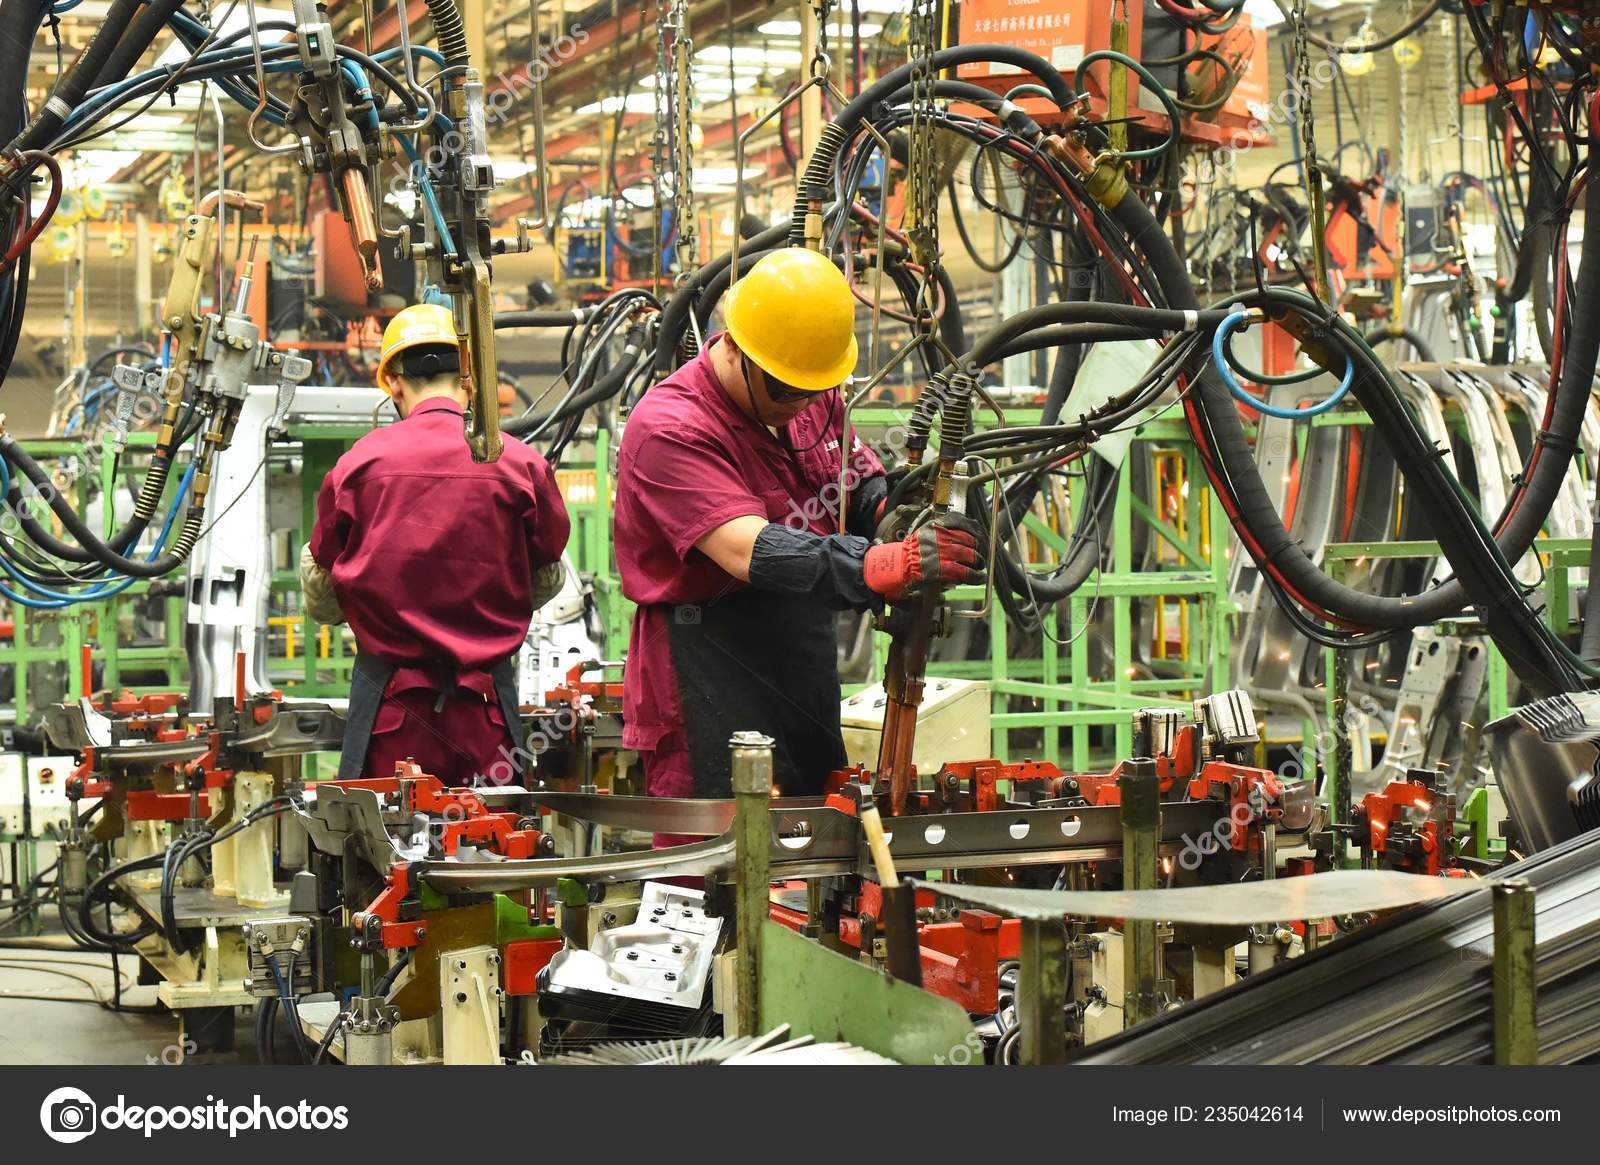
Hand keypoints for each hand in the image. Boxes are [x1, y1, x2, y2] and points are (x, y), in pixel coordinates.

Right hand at [863, 513, 987, 601]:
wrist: (899, 564)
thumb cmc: (912, 549)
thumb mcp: (927, 530)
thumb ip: (945, 527)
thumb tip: (968, 528)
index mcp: (938, 525)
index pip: (965, 522)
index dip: (977, 530)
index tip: (981, 535)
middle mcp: (942, 537)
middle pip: (971, 540)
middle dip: (980, 547)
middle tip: (981, 553)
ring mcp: (943, 553)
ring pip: (971, 555)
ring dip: (979, 561)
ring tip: (980, 565)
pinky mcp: (943, 569)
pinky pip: (966, 572)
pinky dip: (976, 576)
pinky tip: (980, 578)